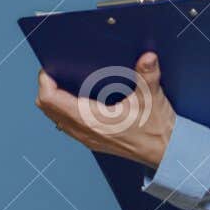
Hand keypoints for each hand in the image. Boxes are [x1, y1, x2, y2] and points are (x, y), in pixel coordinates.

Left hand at [35, 52, 175, 168]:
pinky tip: (76, 99)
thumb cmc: (156, 129)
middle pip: (47, 108)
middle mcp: (85, 131)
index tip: (49, 68)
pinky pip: (66, 125)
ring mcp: (87, 138)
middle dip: (47, 88)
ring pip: (55, 118)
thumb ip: (148, 74)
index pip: (52, 101)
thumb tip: (147, 57)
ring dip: (53, 100)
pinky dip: (63, 110)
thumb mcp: (152, 98)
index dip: (45, 82)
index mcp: (93, 120)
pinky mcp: (92, 140)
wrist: (164, 152)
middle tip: (56, 71)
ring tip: (63, 82)